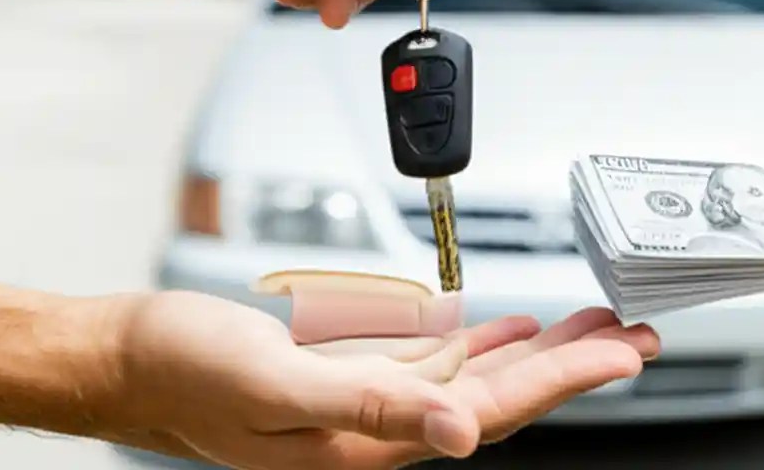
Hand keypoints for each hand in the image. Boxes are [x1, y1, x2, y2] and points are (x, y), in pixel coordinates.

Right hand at [109, 292, 657, 468]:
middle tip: (634, 333)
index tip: (626, 351)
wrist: (129, 357)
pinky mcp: (352, 370)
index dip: (567, 379)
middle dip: (574, 363)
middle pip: (503, 395)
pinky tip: (507, 325)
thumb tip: (461, 432)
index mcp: (373, 439)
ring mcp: (370, 398)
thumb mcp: (277, 383)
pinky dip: (481, 338)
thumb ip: (372, 402)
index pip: (495, 411)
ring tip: (590, 324)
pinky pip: (437, 357)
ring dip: (538, 348)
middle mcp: (383, 425)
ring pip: (478, 373)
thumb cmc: (187, 372)